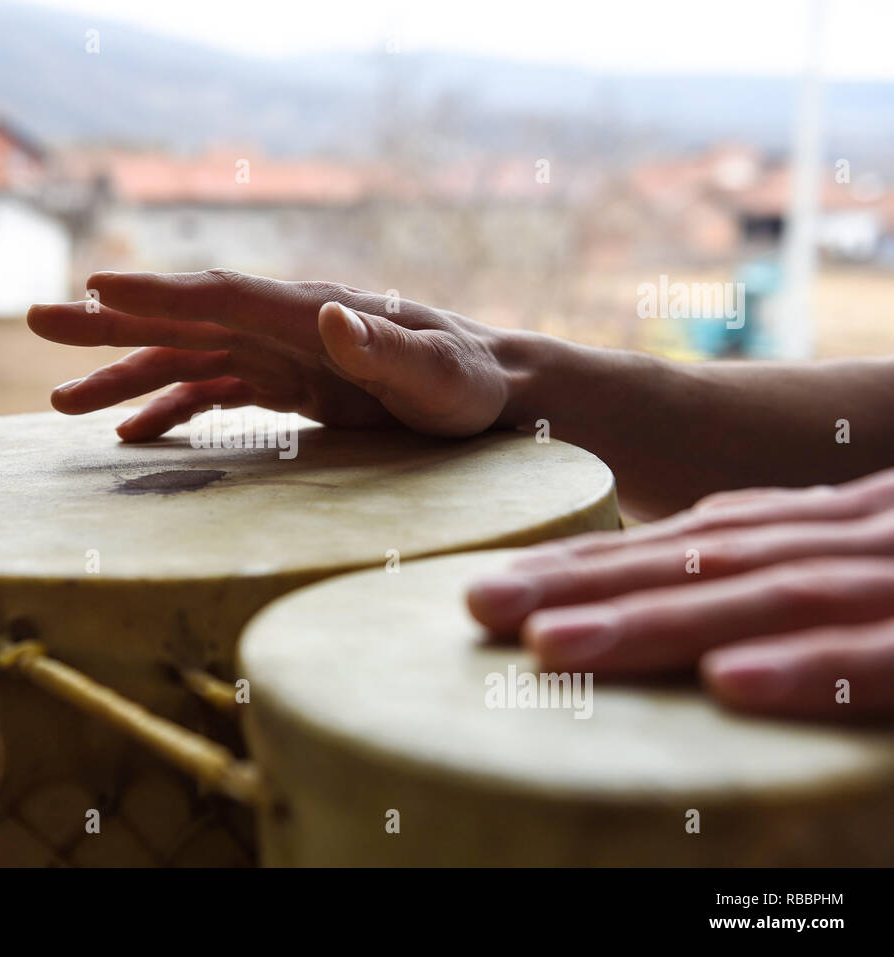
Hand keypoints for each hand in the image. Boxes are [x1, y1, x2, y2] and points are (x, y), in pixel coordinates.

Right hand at [27, 269, 515, 440]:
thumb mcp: (437, 373)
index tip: (94, 290)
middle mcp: (284, 325)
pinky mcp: (286, 385)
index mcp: (311, 313)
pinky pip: (212, 393)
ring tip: (59, 401)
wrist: (491, 392)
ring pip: (185, 359)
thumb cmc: (470, 384)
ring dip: (123, 376)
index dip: (158, 295)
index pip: (222, 297)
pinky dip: (168, 409)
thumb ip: (384, 346)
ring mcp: (280, 354)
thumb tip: (327, 314)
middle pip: (183, 320)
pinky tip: (131, 433)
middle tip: (36, 322)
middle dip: (109, 324)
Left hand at [467, 469, 893, 720]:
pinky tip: (730, 683)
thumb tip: (693, 620)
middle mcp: (848, 538)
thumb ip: (784, 573)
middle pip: (699, 560)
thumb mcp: (867, 563)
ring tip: (549, 645)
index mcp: (821, 526)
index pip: (687, 540)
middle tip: (478, 604)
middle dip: (583, 581)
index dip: (589, 559)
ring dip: (655, 620)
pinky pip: (879, 654)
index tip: (496, 581)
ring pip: (765, 597)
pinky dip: (807, 666)